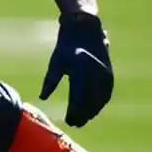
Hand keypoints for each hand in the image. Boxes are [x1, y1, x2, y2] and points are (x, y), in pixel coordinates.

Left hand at [41, 11, 113, 127]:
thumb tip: (42, 98)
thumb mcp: (56, 62)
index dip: (74, 112)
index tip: (68, 122)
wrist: (85, 27)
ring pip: (101, 98)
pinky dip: (101, 102)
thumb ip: (50, 81)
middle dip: (84, 115)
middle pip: (90, 101)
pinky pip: (107, 92)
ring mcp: (104, 72)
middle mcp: (94, 72)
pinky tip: (95, 109)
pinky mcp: (109, 71)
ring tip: (85, 119)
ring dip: (94, 111)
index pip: (78, 98)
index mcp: (80, 70)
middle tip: (75, 124)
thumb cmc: (66, 45)